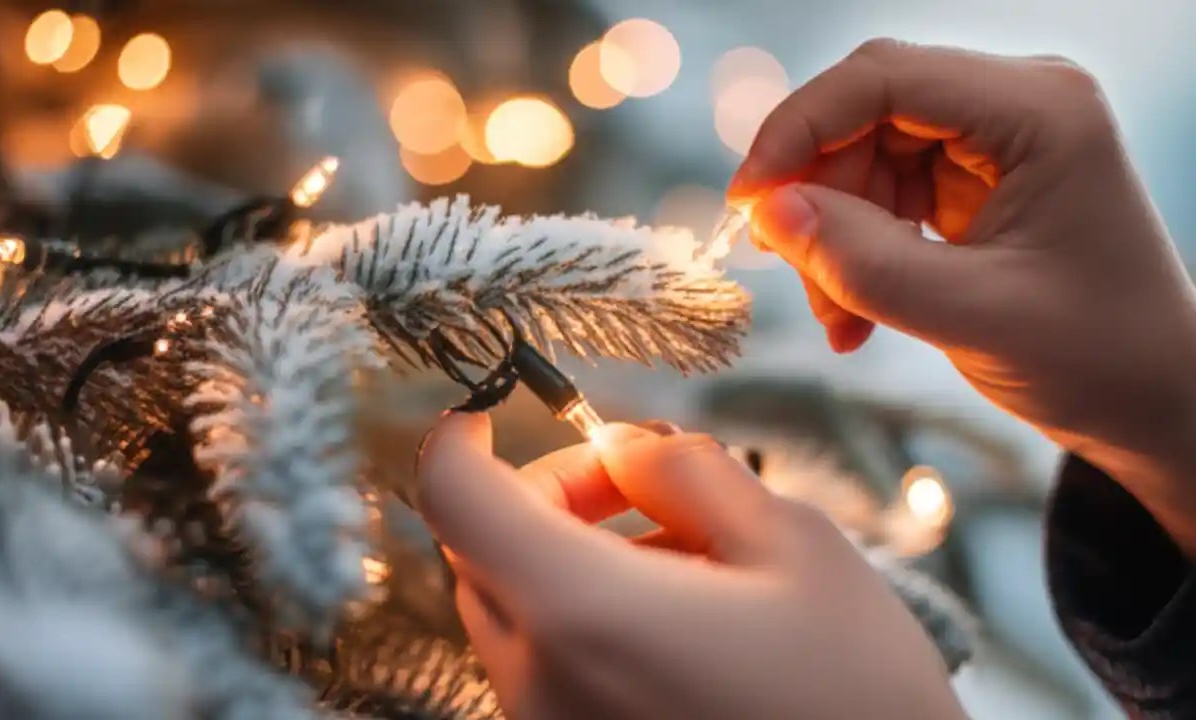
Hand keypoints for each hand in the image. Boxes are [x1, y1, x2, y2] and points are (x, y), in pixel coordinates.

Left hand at [415, 413, 963, 719]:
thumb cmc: (856, 692)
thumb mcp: (792, 544)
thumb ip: (685, 472)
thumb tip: (619, 445)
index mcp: (579, 611)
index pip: (455, 499)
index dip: (460, 438)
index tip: (490, 414)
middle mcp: (539, 682)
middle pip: (482, 552)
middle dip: (547, 495)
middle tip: (636, 484)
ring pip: (516, 609)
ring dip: (571, 556)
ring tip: (685, 557)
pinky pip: (545, 666)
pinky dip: (585, 616)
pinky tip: (682, 619)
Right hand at [729, 39, 1195, 553]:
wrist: (1151, 398)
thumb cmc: (1095, 357)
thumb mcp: (970, 316)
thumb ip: (863, 263)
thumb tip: (768, 212)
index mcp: (1039, 113)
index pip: (885, 78)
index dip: (800, 127)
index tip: (747, 198)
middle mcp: (1016, 106)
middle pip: (865, 115)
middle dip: (817, 195)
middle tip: (797, 274)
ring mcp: (992, 140)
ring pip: (861, 157)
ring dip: (832, 236)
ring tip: (841, 316)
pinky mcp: (972, 179)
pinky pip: (879, 192)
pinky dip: (855, 249)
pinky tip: (857, 311)